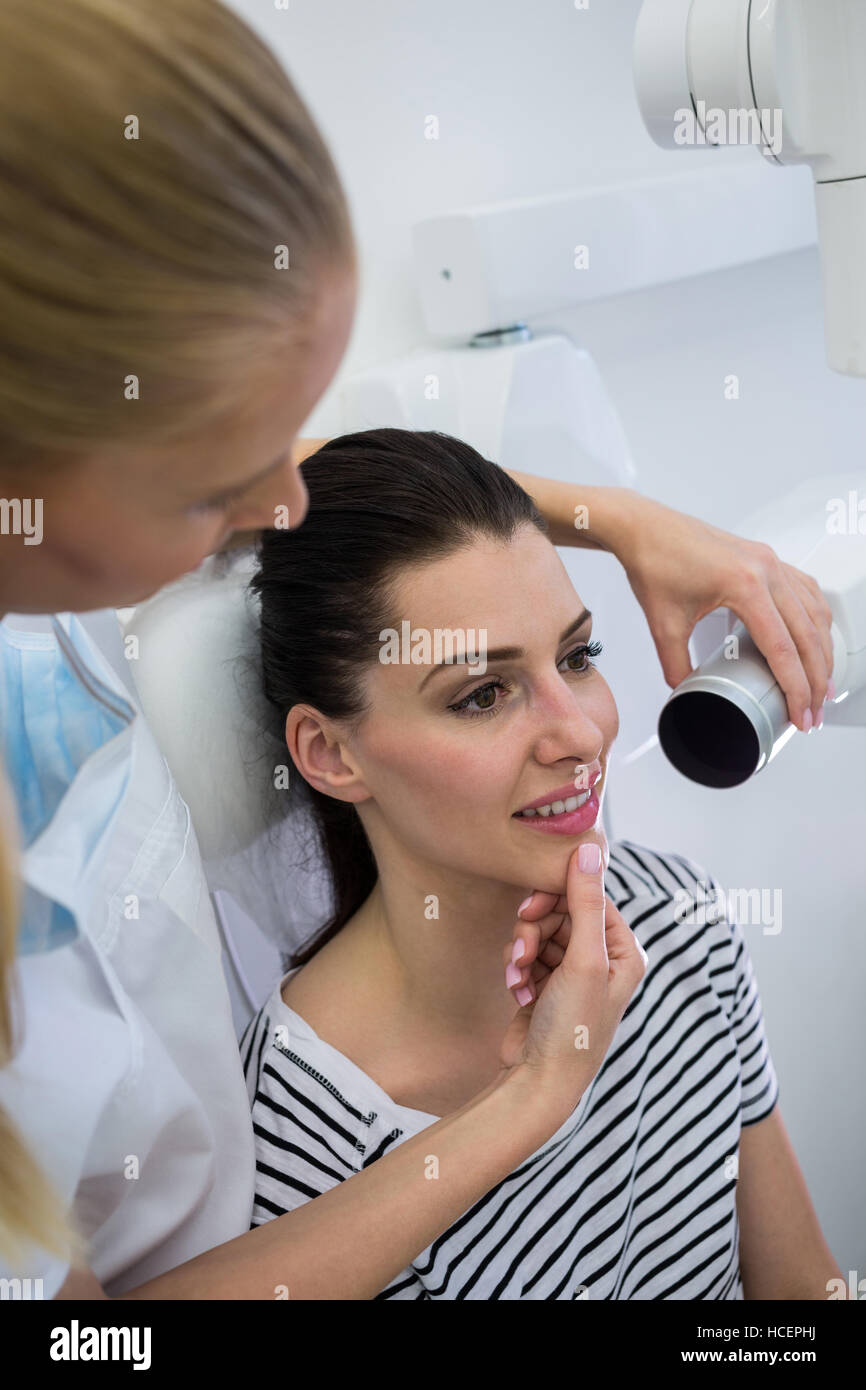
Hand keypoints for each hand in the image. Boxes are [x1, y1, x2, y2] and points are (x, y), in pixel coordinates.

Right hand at [498, 845, 646, 1111]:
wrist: (540, 1081)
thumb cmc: (572, 1028)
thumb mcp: (582, 960)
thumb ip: (584, 902)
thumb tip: (588, 849)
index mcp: (625, 952)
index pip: (591, 898)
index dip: (559, 896)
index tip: (532, 907)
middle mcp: (602, 960)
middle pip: (561, 913)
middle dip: (535, 928)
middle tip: (521, 943)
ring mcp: (573, 974)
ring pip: (540, 933)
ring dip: (522, 950)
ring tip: (517, 974)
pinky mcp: (546, 986)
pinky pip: (528, 956)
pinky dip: (517, 969)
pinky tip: (515, 991)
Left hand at [615, 495, 833, 732]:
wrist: (645, 528)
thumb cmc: (654, 562)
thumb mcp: (663, 625)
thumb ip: (676, 666)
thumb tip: (687, 692)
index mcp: (744, 585)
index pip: (782, 649)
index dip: (795, 688)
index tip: (800, 714)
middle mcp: (765, 569)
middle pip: (807, 635)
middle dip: (815, 680)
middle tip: (814, 712)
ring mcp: (770, 560)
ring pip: (814, 612)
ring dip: (822, 651)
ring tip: (820, 684)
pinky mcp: (766, 557)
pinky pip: (805, 590)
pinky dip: (815, 619)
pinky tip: (815, 638)